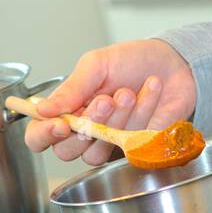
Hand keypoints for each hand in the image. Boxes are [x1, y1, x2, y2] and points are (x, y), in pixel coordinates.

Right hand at [23, 38, 196, 165]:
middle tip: (107, 99)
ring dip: (118, 118)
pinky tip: (151, 90)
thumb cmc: (131, 62)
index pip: (38, 137)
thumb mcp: (97, 64)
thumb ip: (71, 88)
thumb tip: (43, 110)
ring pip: (98, 151)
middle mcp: (83, 132)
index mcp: (66, 110)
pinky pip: (131, 145)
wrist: (173, 62)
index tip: (62, 123)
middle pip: (68, 151)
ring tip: (130, 91)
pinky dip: (143, 113)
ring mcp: (108, 143)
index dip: (45, 135)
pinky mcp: (135, 149)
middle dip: (90, 123)